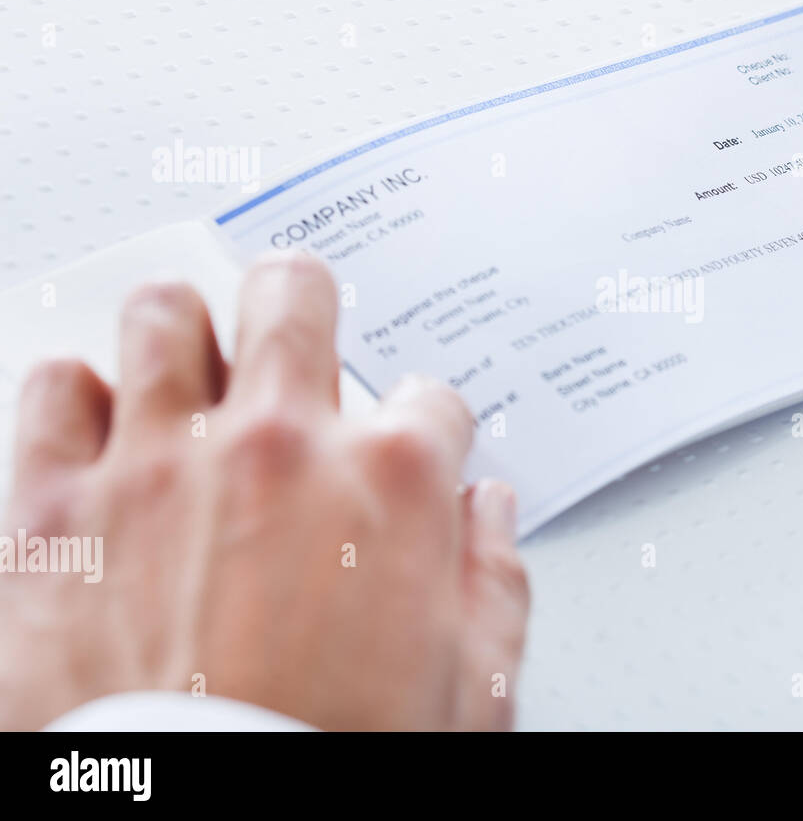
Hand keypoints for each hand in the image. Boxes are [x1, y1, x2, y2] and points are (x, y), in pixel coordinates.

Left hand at [0, 253, 528, 729]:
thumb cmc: (336, 761)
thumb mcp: (471, 691)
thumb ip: (493, 581)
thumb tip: (487, 515)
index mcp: (392, 482)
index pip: (432, 397)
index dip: (428, 428)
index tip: (412, 455)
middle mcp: (278, 446)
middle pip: (295, 296)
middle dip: (305, 300)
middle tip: (296, 324)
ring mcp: (160, 466)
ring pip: (164, 314)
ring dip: (186, 329)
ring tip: (192, 358)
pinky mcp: (56, 510)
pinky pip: (55, 391)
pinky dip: (77, 396)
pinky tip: (102, 423)